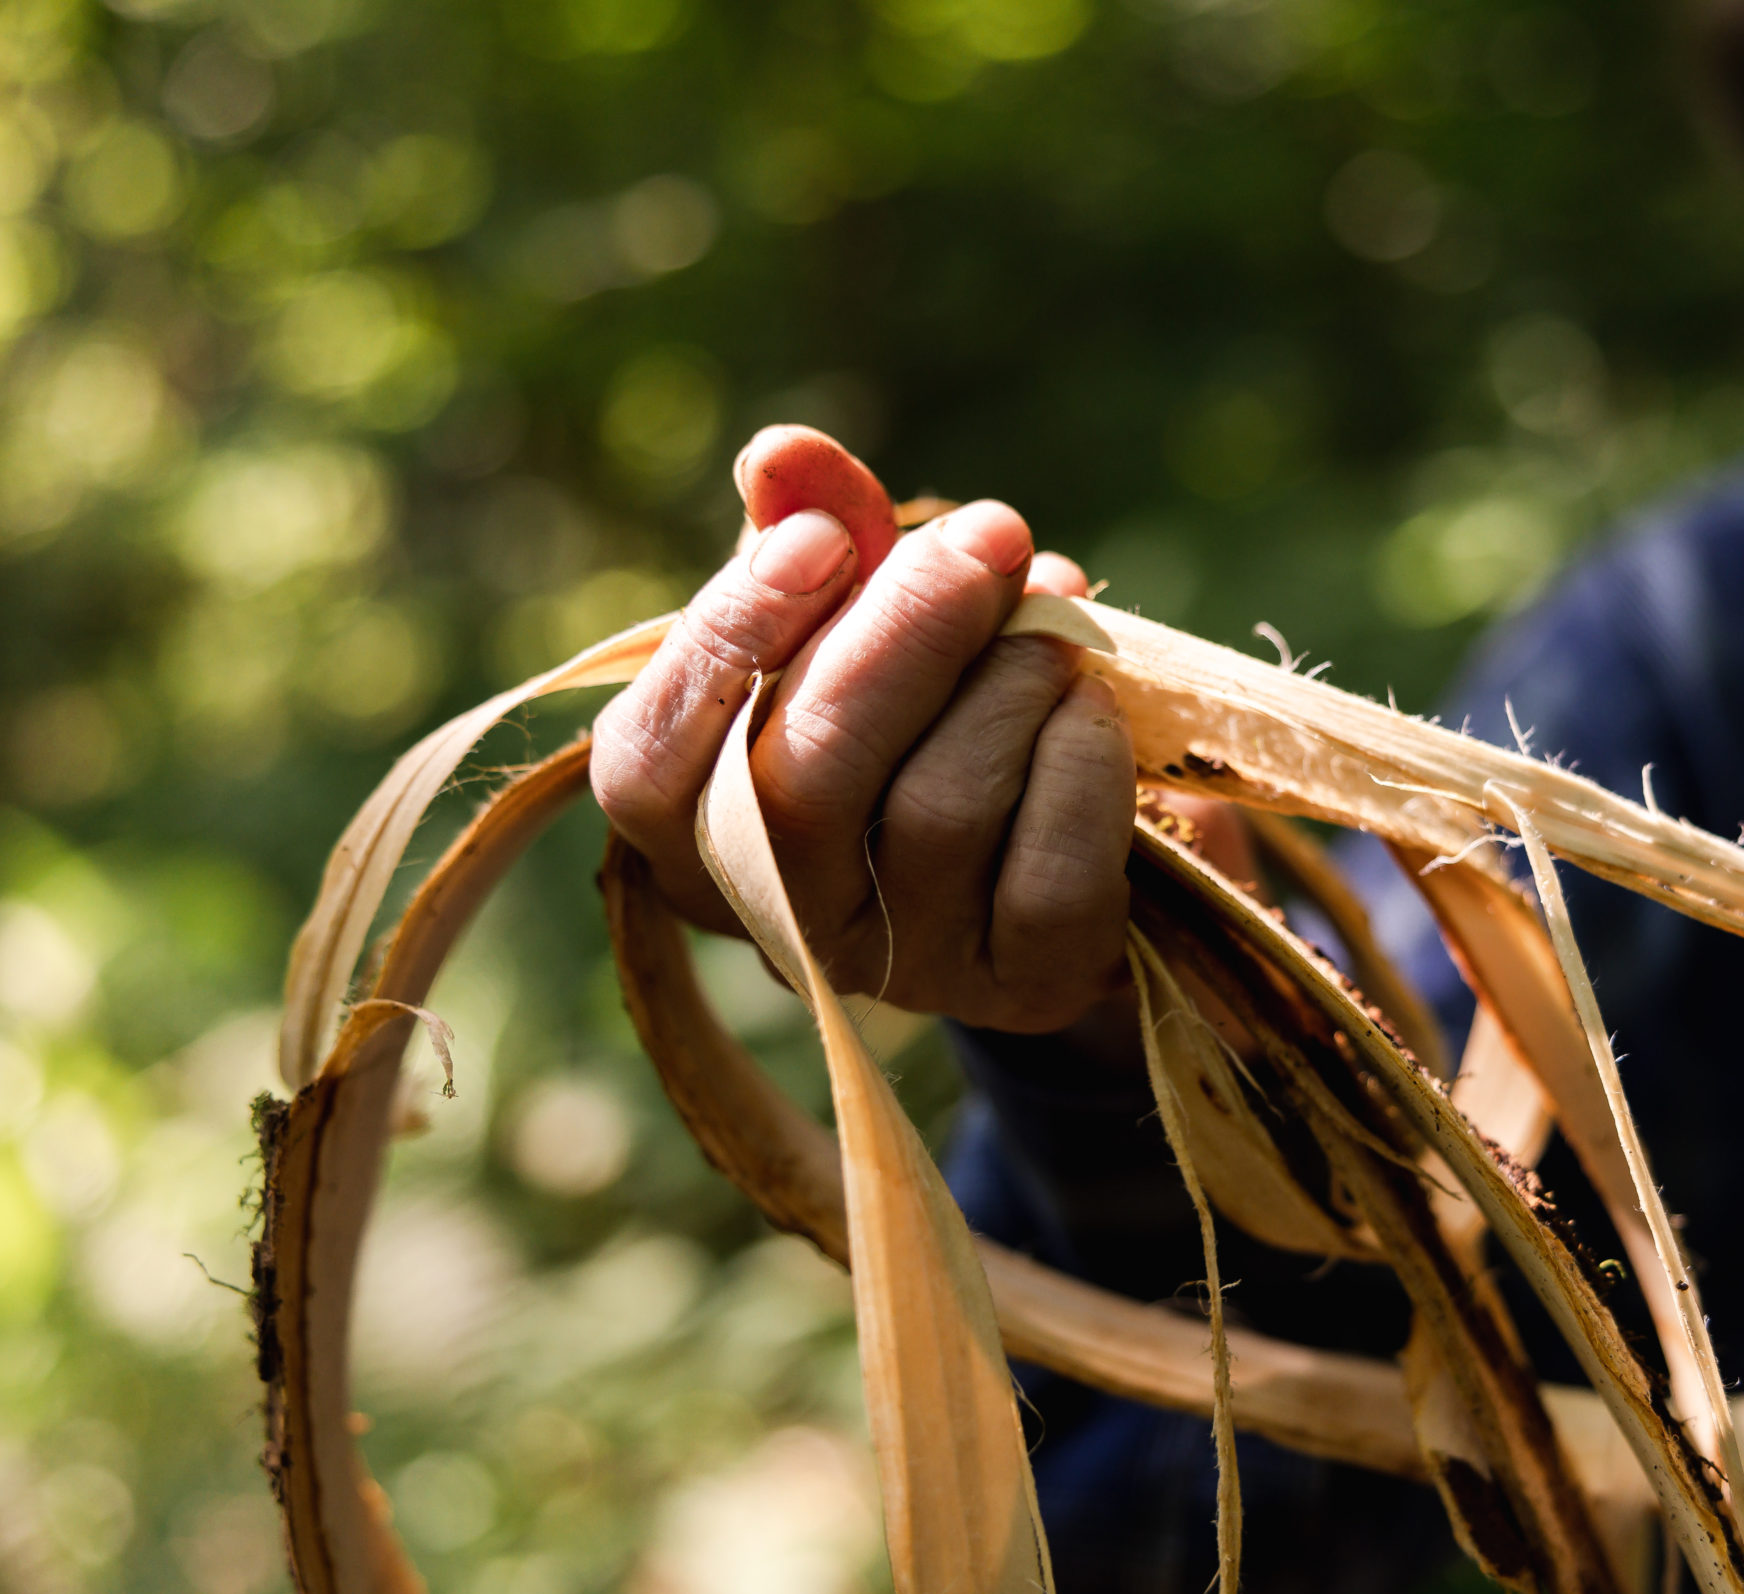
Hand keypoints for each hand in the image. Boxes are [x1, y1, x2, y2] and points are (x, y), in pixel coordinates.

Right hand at [592, 428, 1138, 1033]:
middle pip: (808, 781)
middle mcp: (787, 924)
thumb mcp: (866, 615)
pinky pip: (1052, 872)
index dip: (728, 642)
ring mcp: (907, 971)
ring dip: (1013, 680)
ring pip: (941, 809)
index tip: (822, 538)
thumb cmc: (932, 710)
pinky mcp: (1027, 988)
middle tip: (988, 535)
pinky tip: (1091, 705)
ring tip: (1053, 616)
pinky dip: (1082, 762)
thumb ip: (817, 533)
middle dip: (905, 633)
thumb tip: (783, 455)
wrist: (1074, 834)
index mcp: (701, 838)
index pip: (651, 767)